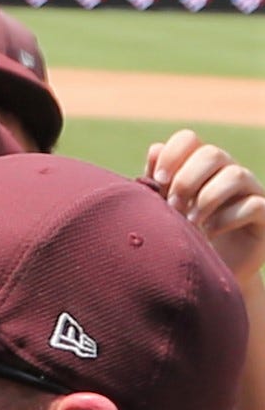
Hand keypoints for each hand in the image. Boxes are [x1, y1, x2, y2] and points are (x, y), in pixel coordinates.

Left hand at [148, 130, 264, 285]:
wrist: (207, 270)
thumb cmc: (183, 234)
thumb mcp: (164, 207)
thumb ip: (158, 180)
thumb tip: (156, 149)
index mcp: (199, 165)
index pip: (189, 139)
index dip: (172, 154)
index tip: (157, 180)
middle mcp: (227, 172)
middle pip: (212, 153)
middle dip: (187, 179)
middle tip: (173, 205)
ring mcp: (250, 192)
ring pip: (235, 174)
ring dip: (206, 198)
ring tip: (190, 221)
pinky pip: (254, 204)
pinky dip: (226, 218)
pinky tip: (210, 233)